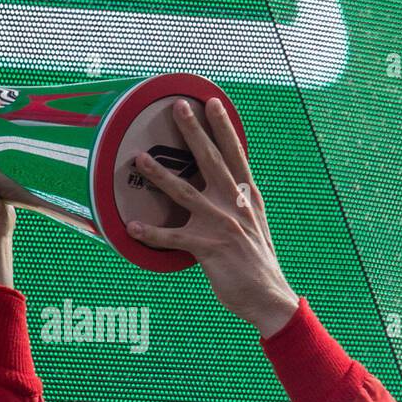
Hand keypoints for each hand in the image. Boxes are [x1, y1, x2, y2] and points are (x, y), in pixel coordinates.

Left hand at [127, 97, 298, 337]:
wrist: (269, 298)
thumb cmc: (258, 263)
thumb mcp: (256, 225)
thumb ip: (241, 204)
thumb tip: (229, 185)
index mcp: (249, 198)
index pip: (235, 155)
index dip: (224, 128)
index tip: (212, 103)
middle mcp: (236, 206)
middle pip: (211, 162)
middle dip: (193, 132)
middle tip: (178, 108)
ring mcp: (222, 226)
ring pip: (184, 193)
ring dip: (160, 175)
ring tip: (138, 159)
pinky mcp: (208, 248)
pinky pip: (173, 238)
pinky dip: (151, 234)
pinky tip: (132, 228)